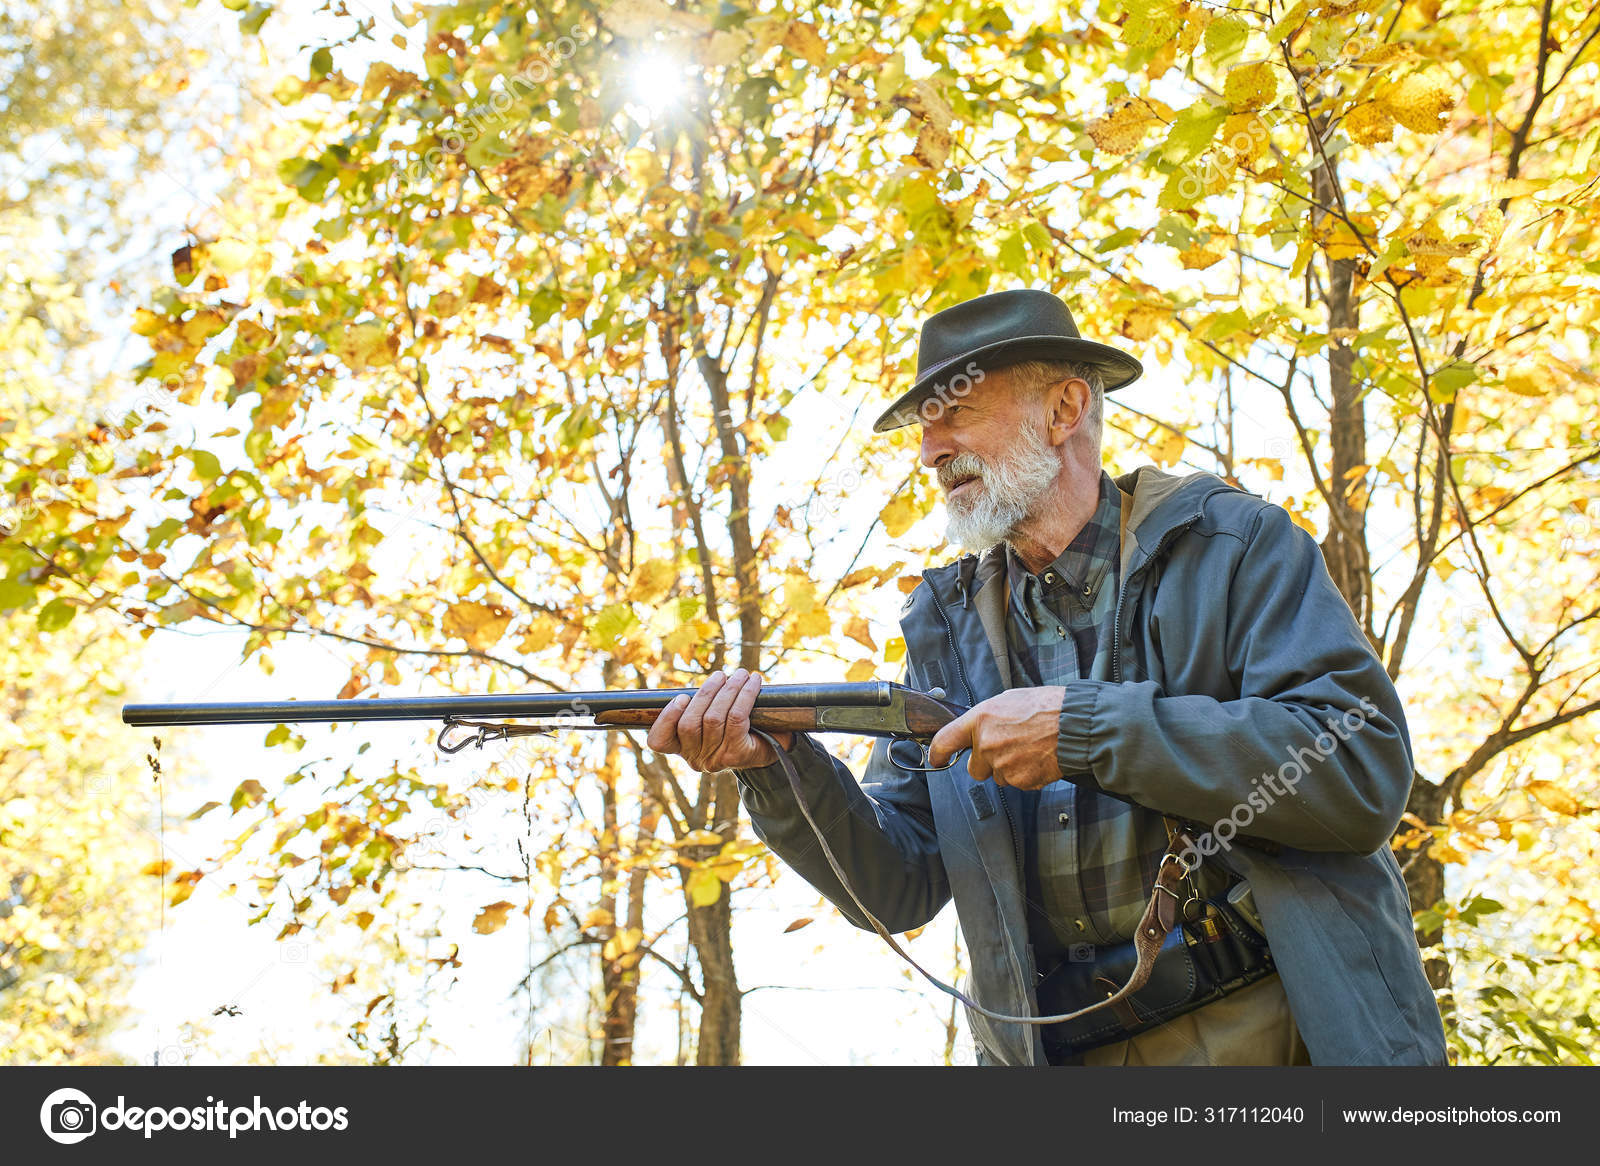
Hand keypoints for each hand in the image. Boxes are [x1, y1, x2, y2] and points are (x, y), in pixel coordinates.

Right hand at [645, 669, 794, 771]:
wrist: (768, 752)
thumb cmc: (735, 730)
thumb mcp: (710, 722)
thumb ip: (699, 707)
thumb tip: (700, 684)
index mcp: (682, 749)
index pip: (659, 741)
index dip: (666, 718)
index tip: (681, 697)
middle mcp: (695, 759)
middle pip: (689, 724)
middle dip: (705, 694)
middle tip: (720, 675)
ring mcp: (715, 759)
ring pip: (713, 719)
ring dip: (728, 690)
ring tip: (739, 675)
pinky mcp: (736, 755)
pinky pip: (736, 718)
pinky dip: (744, 695)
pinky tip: (751, 682)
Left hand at [926, 686, 1066, 789]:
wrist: (1075, 725)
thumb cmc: (1047, 707)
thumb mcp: (1009, 700)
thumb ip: (987, 717)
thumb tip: (978, 726)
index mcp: (980, 720)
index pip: (944, 741)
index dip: (938, 753)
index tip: (937, 759)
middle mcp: (987, 744)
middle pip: (974, 768)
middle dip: (987, 763)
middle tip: (1008, 749)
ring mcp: (1003, 765)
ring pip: (998, 776)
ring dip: (1009, 768)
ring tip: (1029, 749)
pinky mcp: (1020, 781)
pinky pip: (1017, 783)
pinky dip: (1026, 775)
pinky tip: (1037, 758)